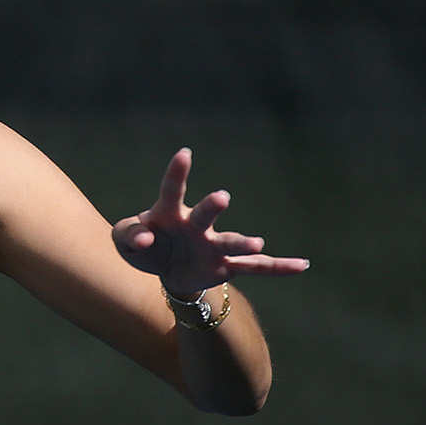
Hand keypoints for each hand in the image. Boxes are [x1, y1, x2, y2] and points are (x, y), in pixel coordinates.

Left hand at [111, 147, 308, 295]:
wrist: (165, 270)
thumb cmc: (144, 246)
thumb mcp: (124, 242)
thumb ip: (129, 235)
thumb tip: (146, 237)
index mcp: (169, 213)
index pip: (171, 190)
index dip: (177, 172)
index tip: (185, 153)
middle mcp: (196, 225)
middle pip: (204, 214)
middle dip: (211, 207)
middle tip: (221, 197)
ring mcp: (213, 245)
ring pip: (230, 243)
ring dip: (243, 244)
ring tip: (257, 243)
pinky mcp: (225, 266)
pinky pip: (255, 268)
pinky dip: (278, 268)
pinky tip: (301, 265)